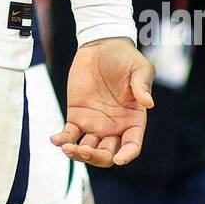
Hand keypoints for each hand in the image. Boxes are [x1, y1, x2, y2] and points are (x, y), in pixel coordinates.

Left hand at [53, 38, 154, 166]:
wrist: (102, 45)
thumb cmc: (125, 57)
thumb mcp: (139, 68)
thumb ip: (142, 85)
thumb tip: (149, 103)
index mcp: (133, 120)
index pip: (132, 146)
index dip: (126, 155)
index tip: (118, 158)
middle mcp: (114, 127)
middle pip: (107, 154)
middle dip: (96, 157)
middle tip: (84, 150)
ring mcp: (95, 123)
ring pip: (87, 149)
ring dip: (78, 154)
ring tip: (67, 148)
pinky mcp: (77, 116)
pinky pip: (69, 134)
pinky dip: (62, 140)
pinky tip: (55, 139)